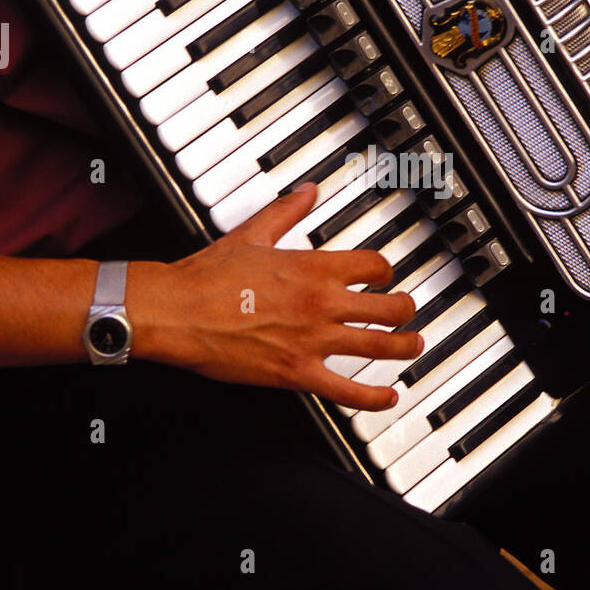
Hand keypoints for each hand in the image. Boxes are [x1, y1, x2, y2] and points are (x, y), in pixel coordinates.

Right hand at [137, 183, 420, 410]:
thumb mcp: (252, 234)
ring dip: (405, 347)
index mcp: (314, 268)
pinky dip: (375, 397)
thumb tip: (307, 192)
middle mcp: (322, 303)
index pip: (375, 266)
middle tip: (407, 311)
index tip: (384, 275)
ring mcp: (314, 341)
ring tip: (413, 346)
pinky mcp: (297, 374)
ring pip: (381, 347)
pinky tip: (389, 397)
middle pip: (389, 307)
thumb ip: (286, 212)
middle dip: (405, 309)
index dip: (386, 271)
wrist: (177, 311)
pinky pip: (348, 391)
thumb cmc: (206, 277)